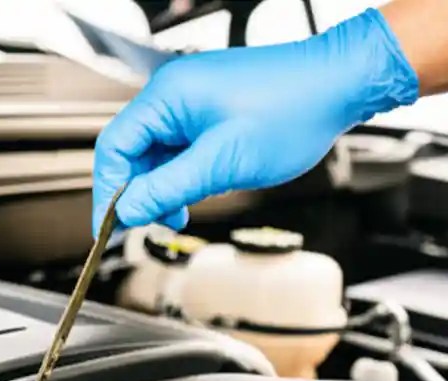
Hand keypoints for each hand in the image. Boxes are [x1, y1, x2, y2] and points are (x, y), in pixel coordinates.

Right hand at [92, 8, 418, 236]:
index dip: (108, 192)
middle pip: (131, 152)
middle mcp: (172, 93)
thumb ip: (168, 189)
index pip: (113, 147)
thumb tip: (126, 211)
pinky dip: (181, 175)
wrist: (339, 85)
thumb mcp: (222, 162)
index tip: (111, 227)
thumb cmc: (292, 111)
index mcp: (167, 96)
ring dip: (162, 188)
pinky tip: (197, 193)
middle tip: (155, 224)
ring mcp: (190, 100)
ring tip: (182, 213)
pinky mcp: (207, 110)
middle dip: (138, 193)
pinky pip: (178, 147)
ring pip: (155, 154)